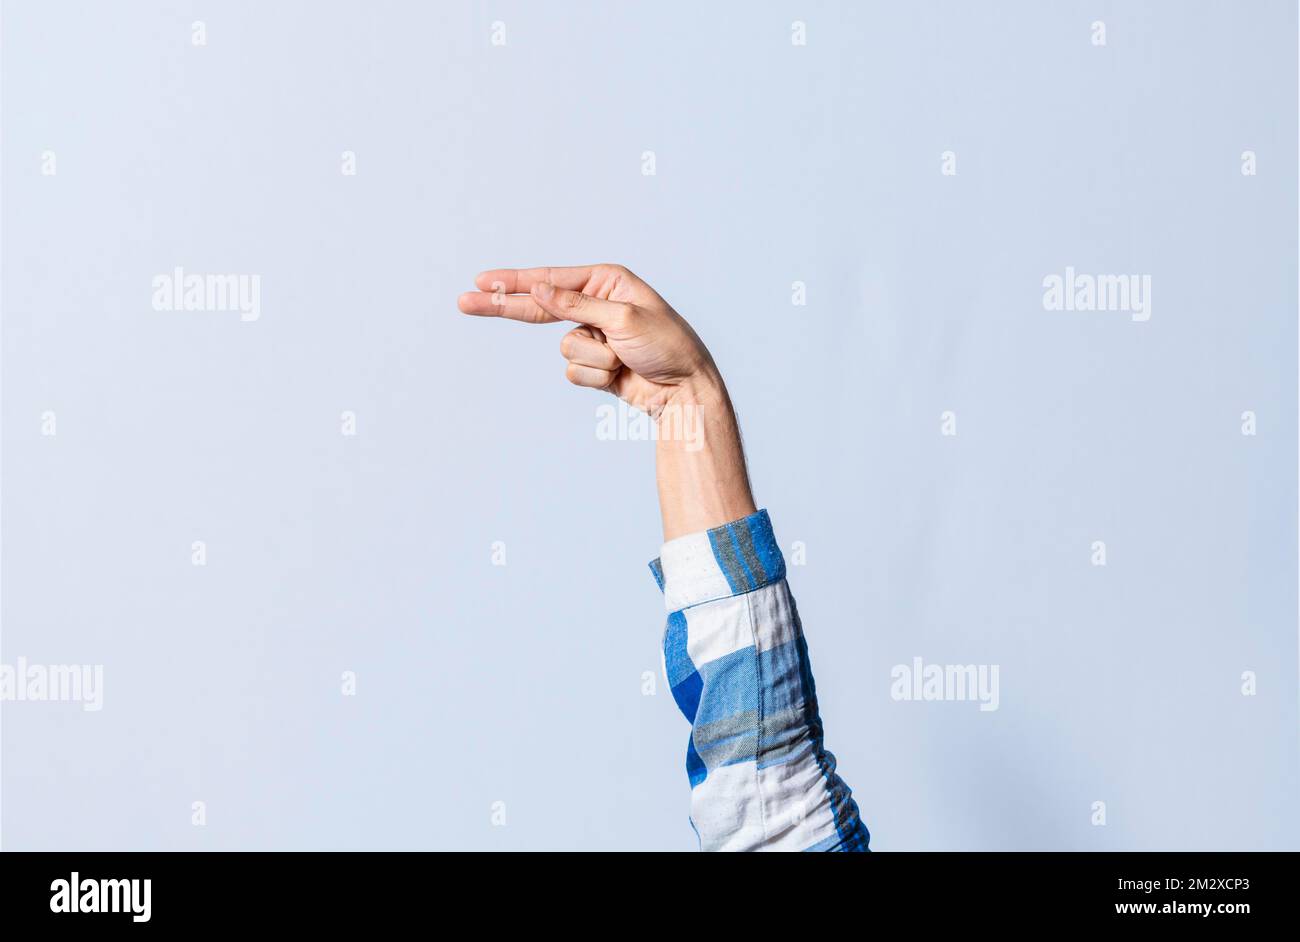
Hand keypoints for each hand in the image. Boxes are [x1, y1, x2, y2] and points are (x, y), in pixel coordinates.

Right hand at [457, 264, 719, 411]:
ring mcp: (594, 336)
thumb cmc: (667, 347)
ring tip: (623, 359)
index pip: (549, 281)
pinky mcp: (595, 365)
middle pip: (538, 307)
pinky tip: (620, 374)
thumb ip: (577, 306)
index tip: (481, 281)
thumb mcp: (624, 320)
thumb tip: (539, 290)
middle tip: (464, 301)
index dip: (513, 283)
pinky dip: (595, 377)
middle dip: (505, 307)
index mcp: (606, 283)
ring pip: (564, 349)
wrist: (686, 391)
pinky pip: (574, 372)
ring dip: (592, 360)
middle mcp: (596, 305)